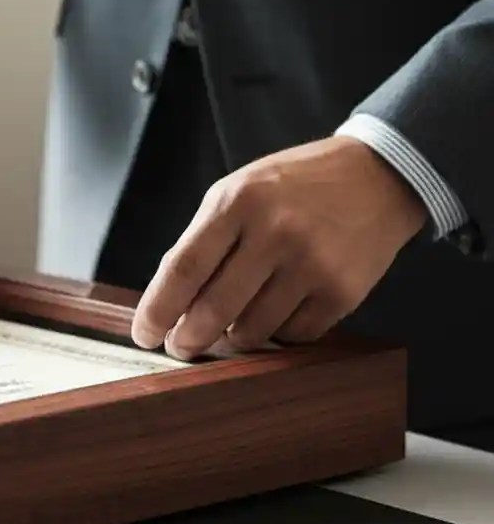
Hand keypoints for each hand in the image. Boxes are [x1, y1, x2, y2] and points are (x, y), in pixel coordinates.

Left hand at [131, 136, 426, 359]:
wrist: (378, 177)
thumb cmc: (294, 188)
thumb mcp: (239, 192)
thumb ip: (203, 240)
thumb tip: (167, 302)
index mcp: (238, 202)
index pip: (183, 269)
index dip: (156, 310)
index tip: (144, 334)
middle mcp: (275, 232)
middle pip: (213, 309)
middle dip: (187, 339)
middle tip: (179, 346)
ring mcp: (312, 264)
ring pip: (251, 331)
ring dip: (232, 338)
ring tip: (231, 324)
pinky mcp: (342, 291)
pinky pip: (292, 336)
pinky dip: (276, 334)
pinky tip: (276, 314)